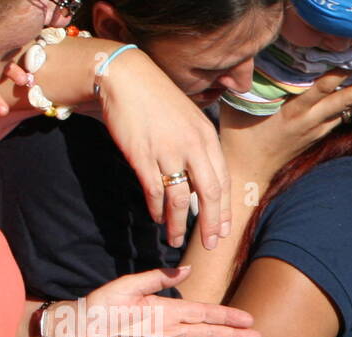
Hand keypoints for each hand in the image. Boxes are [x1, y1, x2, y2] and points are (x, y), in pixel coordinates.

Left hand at [71, 267, 260, 336]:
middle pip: (210, 332)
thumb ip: (154, 279)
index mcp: (164, 309)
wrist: (73, 335)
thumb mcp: (123, 289)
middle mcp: (169, 328)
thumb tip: (186, 270)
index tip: (247, 319)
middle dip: (234, 335)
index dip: (226, 316)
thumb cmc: (93, 311)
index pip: (203, 312)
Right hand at [96, 49, 229, 250]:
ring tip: (176, 240)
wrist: (126, 77)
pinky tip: (156, 218)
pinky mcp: (141, 155)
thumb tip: (202, 185)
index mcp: (207, 138)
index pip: (222, 182)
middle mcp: (192, 146)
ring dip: (178, 223)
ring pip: (179, 198)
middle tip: (210, 244)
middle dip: (210, 224)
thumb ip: (200, 151)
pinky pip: (153, 190)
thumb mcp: (190, 121)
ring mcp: (167, 151)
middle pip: (209, 194)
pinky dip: (156, 208)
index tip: (224, 231)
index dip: (224, 210)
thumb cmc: (159, 101)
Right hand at [219, 69, 351, 181]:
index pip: (322, 88)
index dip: (339, 74)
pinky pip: (334, 121)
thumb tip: (269, 60)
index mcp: (293, 111)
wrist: (248, 169)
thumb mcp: (246, 103)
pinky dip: (343, 109)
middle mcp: (309, 121)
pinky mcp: (314, 139)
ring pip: (342, 112)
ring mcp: (314, 132)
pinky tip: (350, 100)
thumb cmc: (240, 134)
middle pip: (342, 102)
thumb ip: (261, 84)